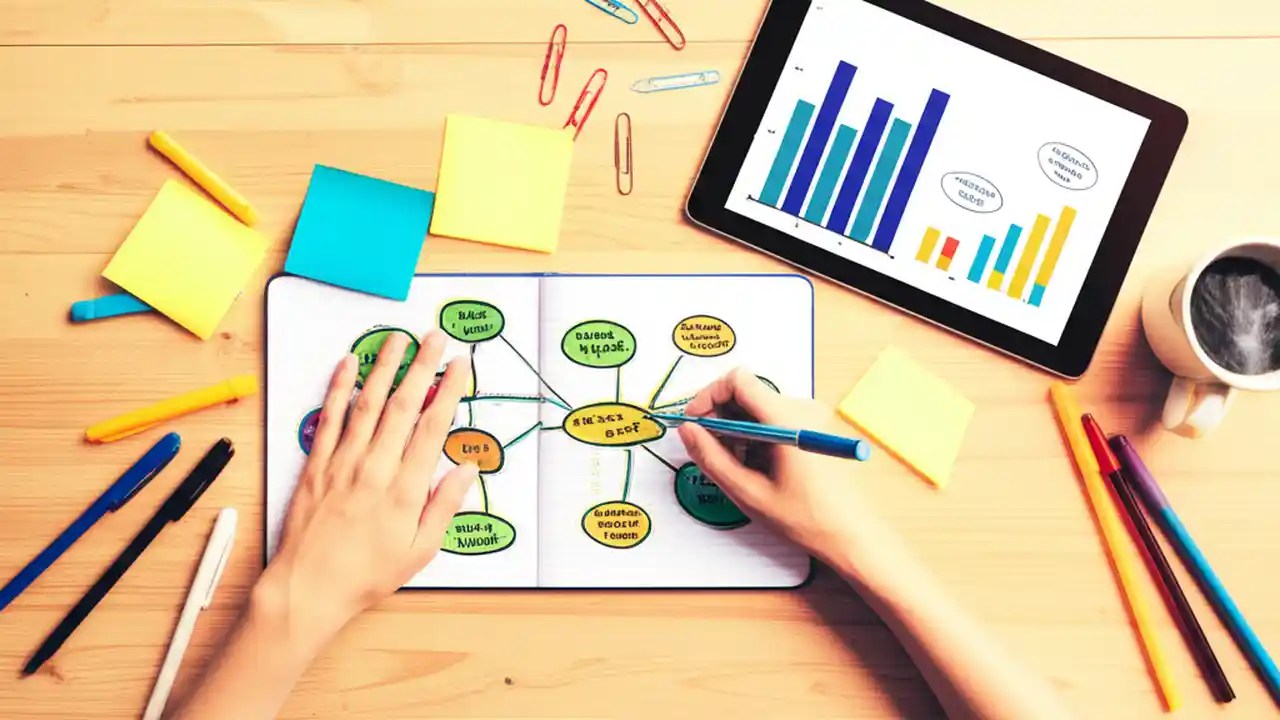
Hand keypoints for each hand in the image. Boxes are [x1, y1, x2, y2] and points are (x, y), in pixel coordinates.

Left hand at [258, 330, 476, 642]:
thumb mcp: (419, 552)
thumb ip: (444, 507)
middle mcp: (375, 468)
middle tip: (434, 337)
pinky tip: (347, 364)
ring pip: (367, 403)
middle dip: (422, 367)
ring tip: (397, 339)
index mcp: (405, 490)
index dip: (449, 392)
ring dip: (384, 367)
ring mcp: (343, 463)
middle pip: (403, 406)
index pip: (432, 428)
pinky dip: (338, 388)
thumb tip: (466, 469)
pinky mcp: (316, 465)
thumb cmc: (366, 576)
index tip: (460, 366)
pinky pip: (329, 418)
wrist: (308, 589)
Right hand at [677, 369, 890, 573]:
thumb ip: (712, 458)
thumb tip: (688, 431)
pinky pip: (774, 419)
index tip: (695, 421)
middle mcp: (802, 408)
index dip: (708, 396)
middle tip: (709, 450)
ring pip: (758, 408)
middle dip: (720, 418)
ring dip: (738, 431)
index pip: (737, 380)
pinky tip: (757, 467)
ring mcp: (811, 416)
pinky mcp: (814, 427)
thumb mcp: (749, 492)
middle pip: (747, 393)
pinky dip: (756, 437)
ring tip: (737, 467)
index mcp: (786, 418)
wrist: (852, 534)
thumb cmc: (808, 518)